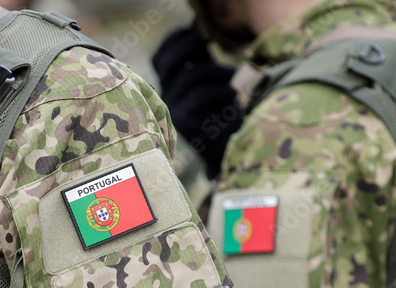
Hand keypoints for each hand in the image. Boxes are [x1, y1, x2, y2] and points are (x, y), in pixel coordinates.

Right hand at [152, 25, 242, 178]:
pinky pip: (200, 95)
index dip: (174, 41)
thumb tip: (199, 28)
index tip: (195, 29)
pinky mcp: (182, 122)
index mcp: (170, 86)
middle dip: (188, 45)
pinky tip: (233, 98)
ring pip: (190, 77)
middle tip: (210, 39)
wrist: (228, 151)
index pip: (160, 58)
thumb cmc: (224, 114)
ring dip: (217, 71)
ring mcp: (171, 111)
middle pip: (166, 63)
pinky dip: (222, 91)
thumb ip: (204, 59)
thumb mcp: (212, 81)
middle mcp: (164, 98)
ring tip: (236, 78)